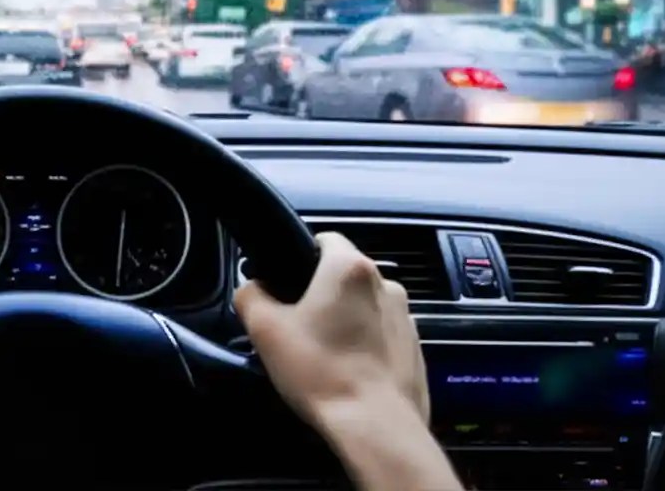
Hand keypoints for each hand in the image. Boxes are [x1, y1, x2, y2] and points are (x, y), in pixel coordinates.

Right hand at [234, 231, 426, 424]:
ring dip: (344, 320)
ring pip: (363, 306)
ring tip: (322, 354)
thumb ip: (249, 294)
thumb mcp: (264, 329)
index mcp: (350, 268)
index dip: (299, 257)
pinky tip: (345, 370)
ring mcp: (406, 317)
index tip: (286, 284)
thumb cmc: (322, 372)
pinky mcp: (414, 347)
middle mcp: (386, 285)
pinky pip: (381, 335)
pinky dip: (364, 345)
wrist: (374, 425)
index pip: (323, 239)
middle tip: (296, 326)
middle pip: (343, 275)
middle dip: (320, 294)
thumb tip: (252, 288)